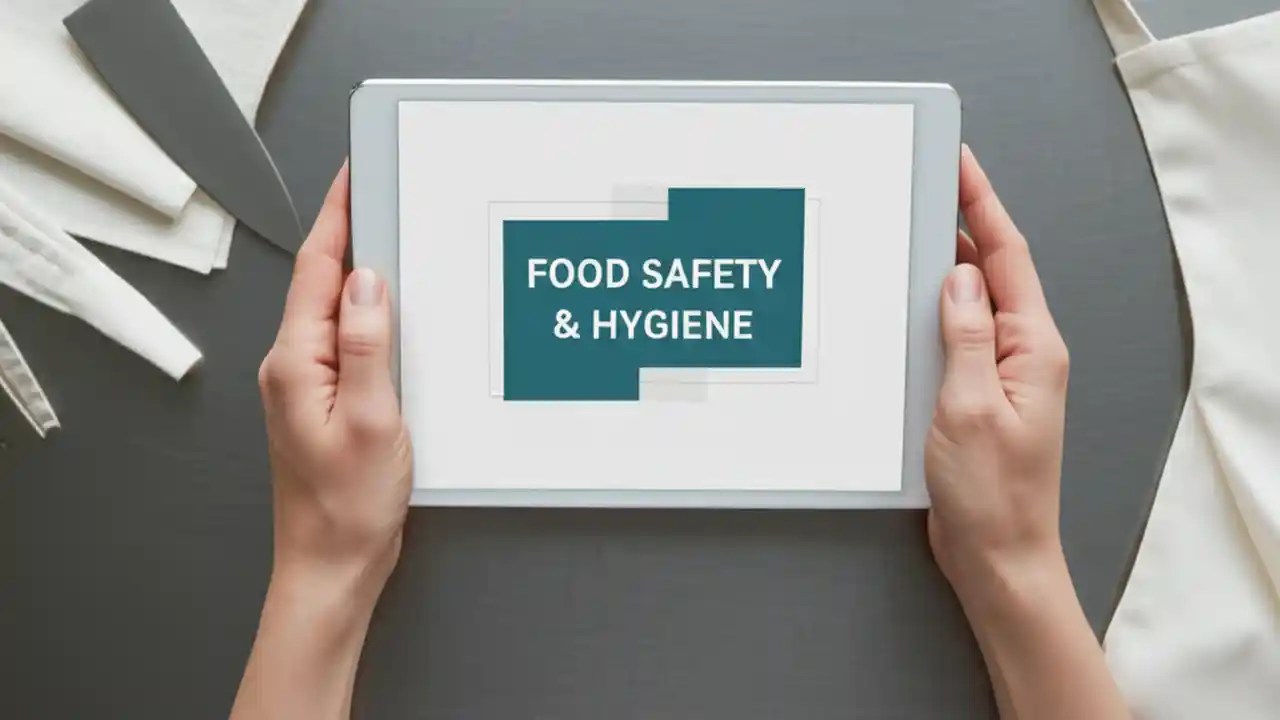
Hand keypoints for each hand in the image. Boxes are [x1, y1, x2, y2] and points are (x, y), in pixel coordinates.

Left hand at [257, 161, 411, 587]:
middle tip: (387, 193)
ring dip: (364, 272)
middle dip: (353, 232)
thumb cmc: (346, 509)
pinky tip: (397, 315)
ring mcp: (305, 383)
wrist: (331, 567)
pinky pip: (347, 341)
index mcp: (295, 362)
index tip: (356, 175)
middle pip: (323, 281)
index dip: (339, 216)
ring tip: (397, 239)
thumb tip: (367, 280)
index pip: (318, 269)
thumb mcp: (372, 419)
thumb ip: (367, 344)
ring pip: (336, 309)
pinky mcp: (325, 401)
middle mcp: (292, 365)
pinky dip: (372, 315)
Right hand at [926, 145, 1070, 601]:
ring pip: (968, 305)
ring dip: (939, 270)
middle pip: (989, 272)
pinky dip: (929, 316)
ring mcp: (1000, 374)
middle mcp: (1023, 353)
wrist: (996, 556)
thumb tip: (957, 275)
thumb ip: (966, 335)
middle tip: (921, 186)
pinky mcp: (976, 396)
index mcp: (1034, 347)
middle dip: (958, 224)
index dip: (982, 204)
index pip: (1006, 257)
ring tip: (905, 235)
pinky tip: (903, 309)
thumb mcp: (971, 406)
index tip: (960, 163)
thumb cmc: (993, 494)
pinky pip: (953, 340)